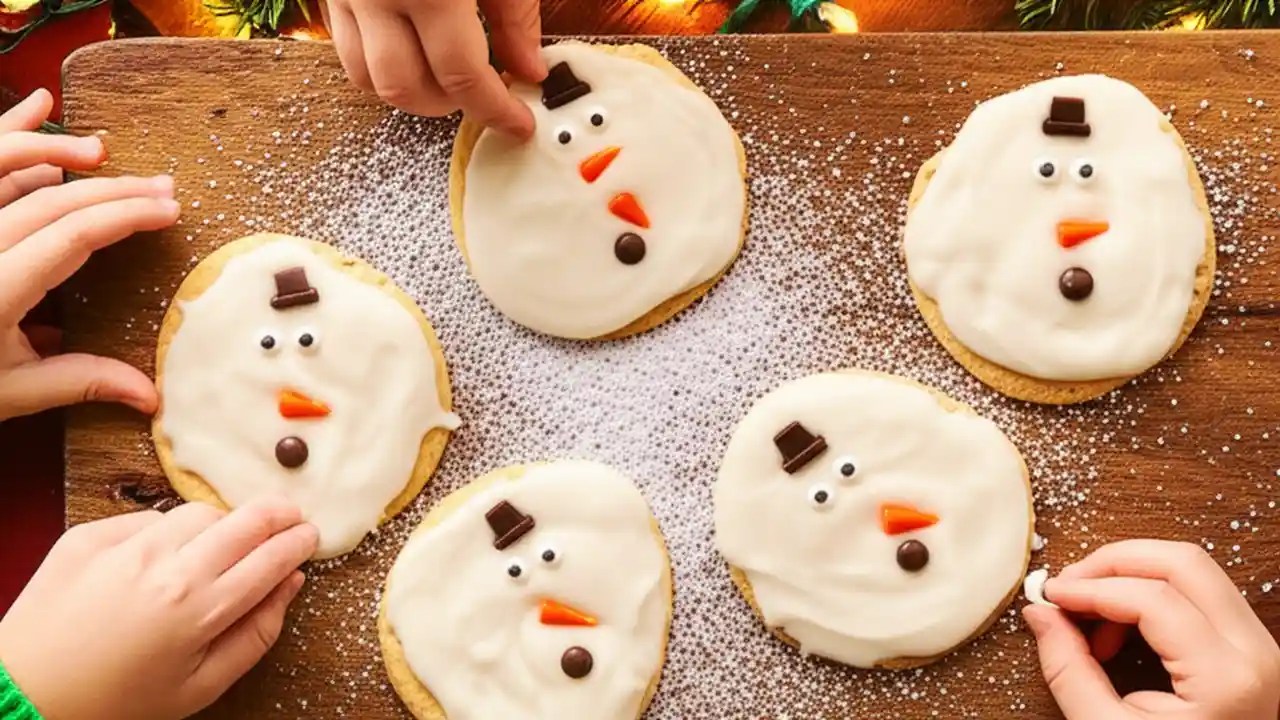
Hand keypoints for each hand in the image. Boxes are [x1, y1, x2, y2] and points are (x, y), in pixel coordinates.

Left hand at [0, 89, 179, 421]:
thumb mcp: (10, 392)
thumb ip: (78, 381)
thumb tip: (149, 395)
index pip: (71, 236)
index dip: (125, 216)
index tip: (167, 211)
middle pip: (52, 200)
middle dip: (115, 190)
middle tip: (163, 188)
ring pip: (4, 166)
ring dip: (56, 151)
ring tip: (103, 150)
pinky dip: (8, 136)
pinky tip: (37, 110)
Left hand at [0, 499, 317, 719]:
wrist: (24, 695)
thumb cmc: (116, 703)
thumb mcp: (200, 687)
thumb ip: (256, 634)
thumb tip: (290, 584)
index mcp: (203, 609)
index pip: (273, 556)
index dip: (299, 542)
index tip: (310, 537)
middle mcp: (170, 566)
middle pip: (246, 519)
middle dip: (278, 514)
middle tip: (290, 517)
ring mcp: (128, 545)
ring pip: (198, 512)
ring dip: (222, 523)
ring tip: (223, 544)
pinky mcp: (90, 536)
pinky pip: (148, 519)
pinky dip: (166, 533)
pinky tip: (161, 560)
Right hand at [322, 0, 546, 137]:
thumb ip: (516, 14)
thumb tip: (529, 70)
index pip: (462, 75)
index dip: (495, 109)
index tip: (519, 124)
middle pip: (404, 88)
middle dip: (448, 105)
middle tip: (483, 93)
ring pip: (365, 75)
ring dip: (410, 89)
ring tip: (446, 71)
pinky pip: (346, 45)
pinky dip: (380, 60)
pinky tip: (412, 44)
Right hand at [1024, 540, 1279, 719]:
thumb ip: (1068, 671)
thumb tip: (1040, 614)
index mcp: (1224, 680)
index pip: (1153, 599)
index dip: (1092, 587)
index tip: (1052, 595)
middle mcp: (1253, 653)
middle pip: (1183, 563)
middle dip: (1114, 563)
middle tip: (1070, 585)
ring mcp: (1258, 646)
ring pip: (1193, 570)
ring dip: (1131, 576)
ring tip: (1089, 614)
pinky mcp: (1249, 647)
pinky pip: (1199, 593)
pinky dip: (1151, 594)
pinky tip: (1117, 628)